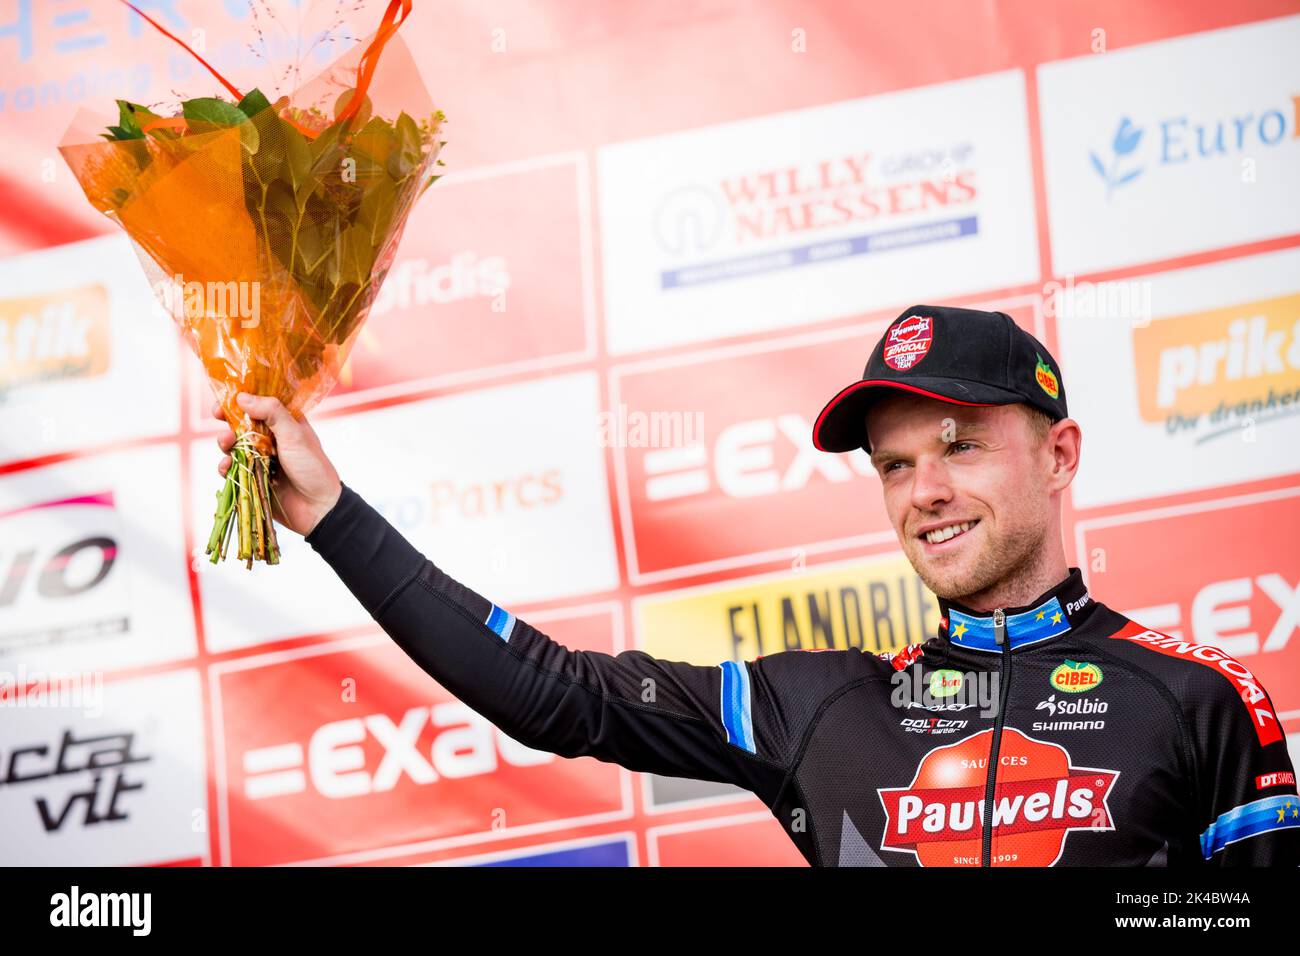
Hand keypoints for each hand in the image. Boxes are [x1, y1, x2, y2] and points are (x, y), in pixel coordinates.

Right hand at [215, 393, 341, 536]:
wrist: (318, 507)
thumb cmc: (312, 466)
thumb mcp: (294, 434)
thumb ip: (271, 412)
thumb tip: (242, 397)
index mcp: (285, 423)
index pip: (260, 404)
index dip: (241, 399)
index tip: (226, 397)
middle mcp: (271, 438)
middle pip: (241, 423)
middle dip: (227, 419)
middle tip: (218, 415)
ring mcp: (260, 458)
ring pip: (234, 446)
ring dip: (226, 442)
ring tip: (226, 442)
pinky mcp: (252, 478)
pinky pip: (232, 469)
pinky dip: (225, 466)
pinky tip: (226, 467)